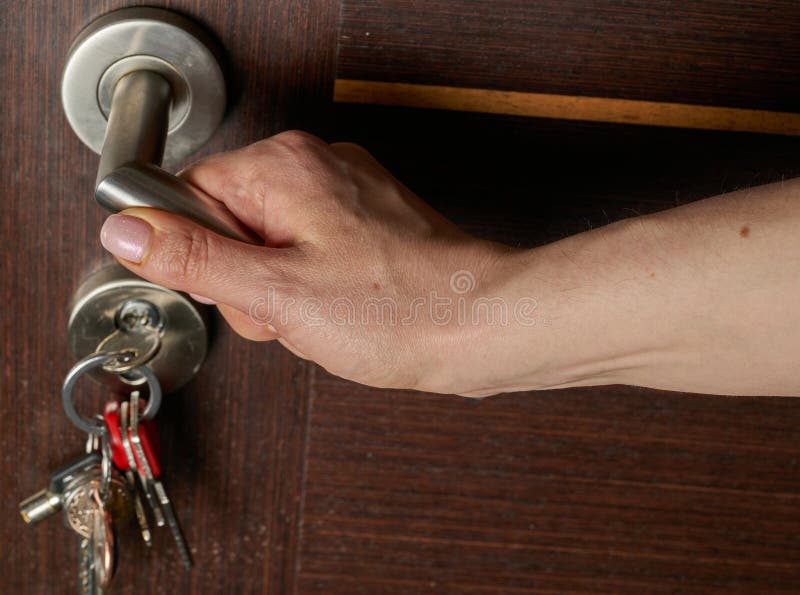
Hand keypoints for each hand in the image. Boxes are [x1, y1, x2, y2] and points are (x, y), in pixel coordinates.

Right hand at [99, 131, 514, 394]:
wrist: (481, 326)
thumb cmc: (400, 309)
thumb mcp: (276, 292)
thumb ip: (194, 258)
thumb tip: (129, 230)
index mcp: (285, 167)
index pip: (190, 195)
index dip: (200, 255)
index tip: (233, 286)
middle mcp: (317, 168)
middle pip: (230, 225)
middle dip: (248, 282)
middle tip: (289, 306)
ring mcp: (345, 196)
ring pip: (269, 250)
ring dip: (282, 295)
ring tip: (323, 311)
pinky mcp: (365, 226)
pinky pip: (307, 258)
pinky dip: (313, 293)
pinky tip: (342, 310)